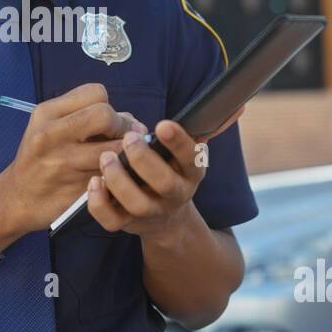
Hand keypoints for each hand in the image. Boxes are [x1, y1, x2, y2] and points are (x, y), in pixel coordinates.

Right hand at [0, 83, 143, 234]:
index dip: (109, 106)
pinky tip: (112, 176)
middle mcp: (51, 134)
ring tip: (121, 159)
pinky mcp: (74, 187)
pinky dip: (118, 175)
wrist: (17, 198)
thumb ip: (87, 117)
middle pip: (105, 114)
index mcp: (47, 112)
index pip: (96, 92)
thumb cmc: (40, 159)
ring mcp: (62, 162)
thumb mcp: (50, 127)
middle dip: (122, 126)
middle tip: (123, 140)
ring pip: (113, 149)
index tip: (109, 123)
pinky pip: (111, 176)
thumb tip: (133, 122)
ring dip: (125, 154)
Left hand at [86, 105, 244, 237]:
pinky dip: (99, 204)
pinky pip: (112, 221)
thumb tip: (238, 106)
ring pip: (137, 204)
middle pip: (164, 183)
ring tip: (106, 157)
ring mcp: (151, 212)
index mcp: (192, 171)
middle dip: (144, 160)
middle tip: (128, 139)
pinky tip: (93, 181)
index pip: (191, 157)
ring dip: (119, 180)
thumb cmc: (173, 171)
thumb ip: (209, 128)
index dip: (178, 142)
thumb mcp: (191, 153)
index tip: (162, 124)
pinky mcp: (127, 225)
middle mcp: (175, 194)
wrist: (167, 218)